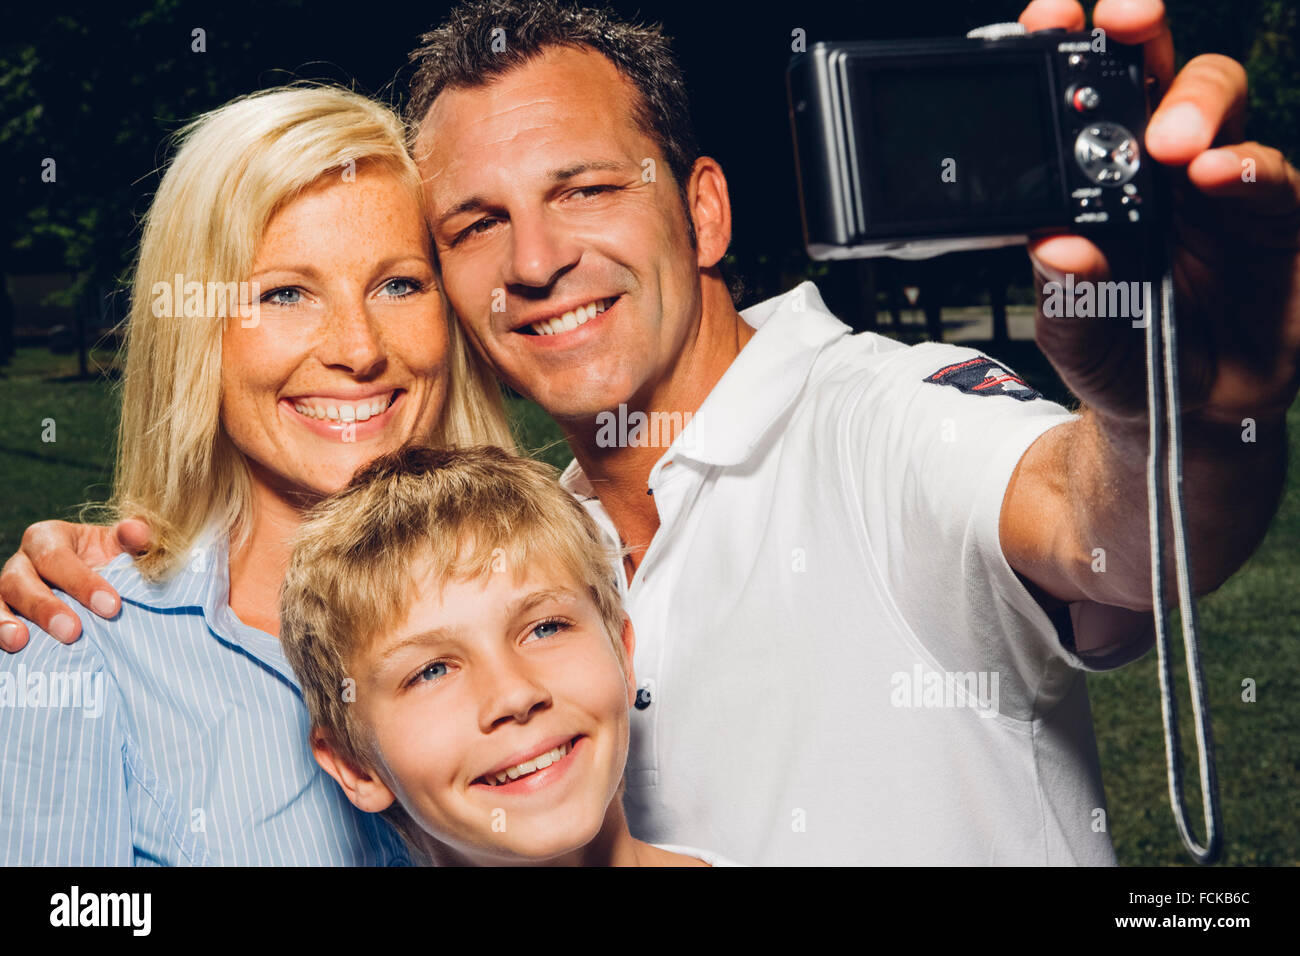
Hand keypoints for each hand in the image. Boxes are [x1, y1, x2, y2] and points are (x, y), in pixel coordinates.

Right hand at [0, 518, 150, 651]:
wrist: (101, 583)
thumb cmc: (111, 561)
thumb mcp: (124, 547)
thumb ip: (133, 538)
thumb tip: (137, 531)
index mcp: (49, 537)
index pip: (58, 557)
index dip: (82, 582)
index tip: (111, 607)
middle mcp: (23, 561)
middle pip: (22, 580)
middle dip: (46, 607)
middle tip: (72, 632)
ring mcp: (8, 589)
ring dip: (5, 622)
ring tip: (19, 641)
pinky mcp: (3, 612)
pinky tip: (11, 649)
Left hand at [1021, 0, 1299, 425]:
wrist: (1177, 418)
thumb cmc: (1119, 356)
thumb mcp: (1072, 330)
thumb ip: (1063, 288)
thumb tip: (1056, 245)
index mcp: (1101, 179)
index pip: (1086, 97)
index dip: (1072, 46)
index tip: (1051, 16)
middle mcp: (1162, 170)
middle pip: (1160, 74)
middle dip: (1143, 39)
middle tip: (1121, 28)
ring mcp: (1221, 191)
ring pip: (1224, 109)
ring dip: (1197, 105)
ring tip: (1170, 141)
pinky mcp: (1274, 226)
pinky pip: (1274, 182)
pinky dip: (1252, 169)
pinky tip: (1221, 172)